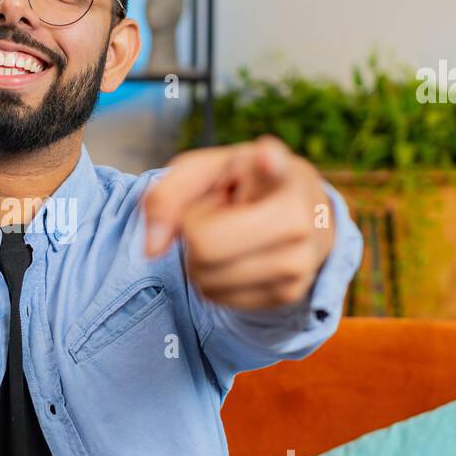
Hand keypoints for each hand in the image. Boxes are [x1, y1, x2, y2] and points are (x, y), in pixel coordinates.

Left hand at [141, 136, 334, 310]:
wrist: (304, 213)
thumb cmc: (242, 184)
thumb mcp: (204, 171)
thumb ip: (166, 195)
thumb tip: (152, 249)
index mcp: (278, 171)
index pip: (274, 167)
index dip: (268, 163)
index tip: (266, 158)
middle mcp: (297, 217)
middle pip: (204, 244)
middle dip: (193, 231)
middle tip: (219, 213)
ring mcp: (298, 261)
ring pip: (205, 277)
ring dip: (199, 258)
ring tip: (232, 232)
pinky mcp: (289, 294)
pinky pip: (215, 296)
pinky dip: (211, 279)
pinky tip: (238, 256)